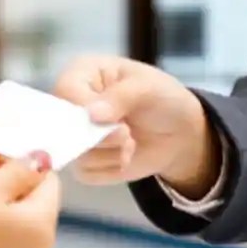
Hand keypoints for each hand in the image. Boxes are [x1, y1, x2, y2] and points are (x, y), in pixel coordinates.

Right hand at [48, 55, 219, 197]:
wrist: (182, 133)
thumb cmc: (163, 98)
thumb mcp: (148, 87)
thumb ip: (121, 96)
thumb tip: (91, 114)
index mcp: (83, 74)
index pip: (64, 91)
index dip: (84, 109)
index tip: (112, 119)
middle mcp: (73, 104)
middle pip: (64, 126)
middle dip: (100, 136)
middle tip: (127, 134)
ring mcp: (77, 135)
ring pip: (76, 153)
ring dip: (110, 152)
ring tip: (132, 142)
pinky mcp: (86, 162)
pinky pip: (86, 172)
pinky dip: (110, 168)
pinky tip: (126, 156)